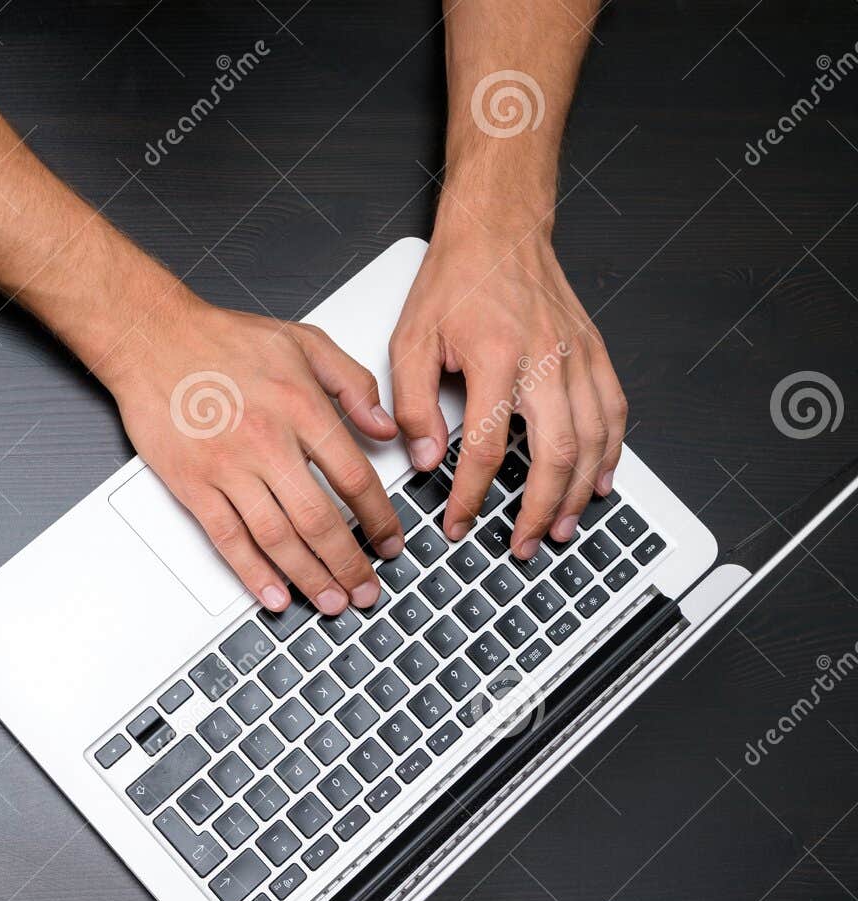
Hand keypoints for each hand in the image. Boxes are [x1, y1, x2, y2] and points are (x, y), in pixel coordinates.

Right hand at [99, 297, 403, 615]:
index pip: (354, 478)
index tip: (390, 542)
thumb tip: (385, 428)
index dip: (379, 519)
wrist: (151, 339)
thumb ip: (353, 382)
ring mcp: (226, 468)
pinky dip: (252, 573)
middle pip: (319, 520)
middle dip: (349, 564)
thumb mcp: (303, 341)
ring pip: (276, 538)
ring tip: (331, 601)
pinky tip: (273, 595)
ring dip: (309, 578)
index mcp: (300, 407)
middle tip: (366, 590)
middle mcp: (266, 441)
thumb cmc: (220, 339)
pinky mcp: (191, 483)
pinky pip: (227, 538)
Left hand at [389, 225, 625, 557]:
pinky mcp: (595, 352)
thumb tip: (426, 457)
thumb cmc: (454, 282)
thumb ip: (412, 403)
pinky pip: (614, 412)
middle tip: (521, 543)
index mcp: (497, 358)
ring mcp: (578, 356)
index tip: (458, 523)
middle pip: (555, 453)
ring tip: (560, 528)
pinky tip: (597, 481)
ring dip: (578, 492)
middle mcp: (547, 359)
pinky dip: (611, 453)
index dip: (470, 495)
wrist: (499, 231)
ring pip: (593, 439)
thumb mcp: (411, 340)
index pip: (486, 448)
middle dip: (538, 509)